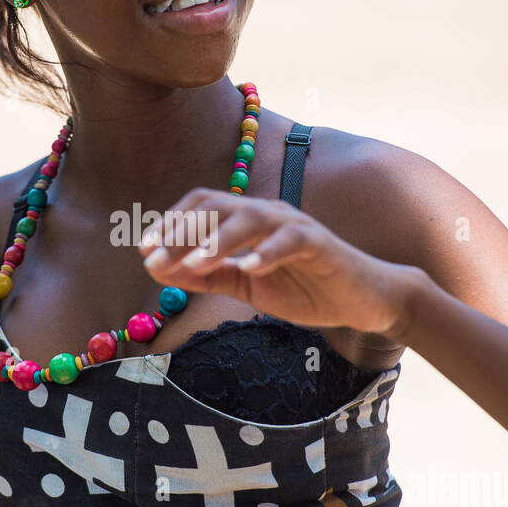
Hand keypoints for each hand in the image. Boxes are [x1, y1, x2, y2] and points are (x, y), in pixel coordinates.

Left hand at [138, 188, 423, 344]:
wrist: (363, 301)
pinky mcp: (321, 244)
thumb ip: (204, 276)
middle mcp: (268, 213)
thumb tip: (155, 268)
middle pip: (219, 206)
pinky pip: (291, 240)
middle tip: (157, 258)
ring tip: (195, 261)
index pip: (203, 206)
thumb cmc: (304, 288)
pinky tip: (248, 268)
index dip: (171, 223)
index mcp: (248, 219)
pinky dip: (267, 252)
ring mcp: (295, 225)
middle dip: (184, 231)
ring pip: (251, 217)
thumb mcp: (244, 286)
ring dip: (219, 238)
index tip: (144, 249)